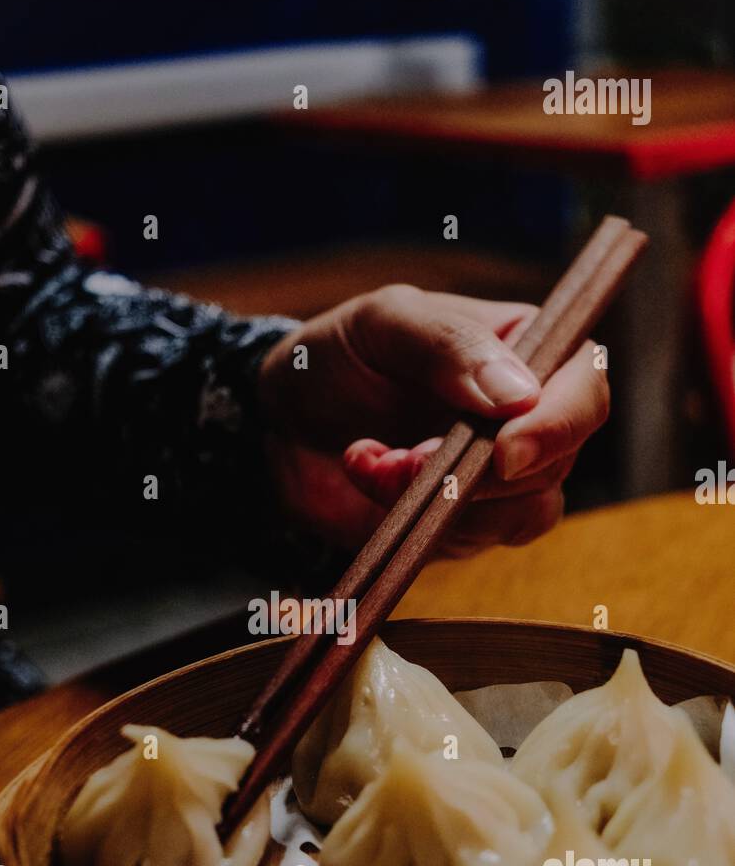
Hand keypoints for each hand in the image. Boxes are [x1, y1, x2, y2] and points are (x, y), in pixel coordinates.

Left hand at [257, 285, 609, 556]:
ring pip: (522, 512)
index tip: (504, 451)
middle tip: (401, 454)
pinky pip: (475, 542)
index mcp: (525, 348)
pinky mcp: (469, 525)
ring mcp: (501, 477)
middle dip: (476, 471)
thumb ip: (449, 345)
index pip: (585, 388)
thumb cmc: (336, 359)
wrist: (279, 427)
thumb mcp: (383, 323)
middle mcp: (528, 414)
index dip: (560, 425)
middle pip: (558, 460)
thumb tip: (520, 395)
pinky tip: (374, 481)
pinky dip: (422, 521)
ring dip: (443, 497)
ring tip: (375, 462)